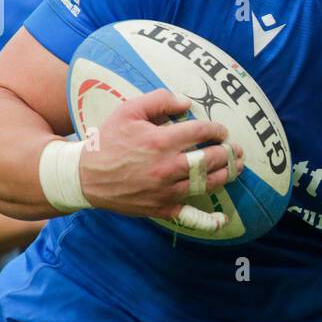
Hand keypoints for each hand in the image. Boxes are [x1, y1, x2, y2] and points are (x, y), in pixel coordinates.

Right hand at [78, 89, 242, 219]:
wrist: (85, 177)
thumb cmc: (107, 141)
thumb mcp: (128, 111)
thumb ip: (158, 100)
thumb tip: (187, 102)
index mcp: (160, 141)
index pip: (200, 132)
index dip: (216, 129)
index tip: (221, 131)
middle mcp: (167, 167)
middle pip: (209, 159)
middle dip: (227, 153)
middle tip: (236, 150)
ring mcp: (166, 191)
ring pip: (206, 184)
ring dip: (226, 175)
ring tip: (236, 168)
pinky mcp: (161, 208)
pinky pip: (189, 216)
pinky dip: (207, 220)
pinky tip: (222, 219)